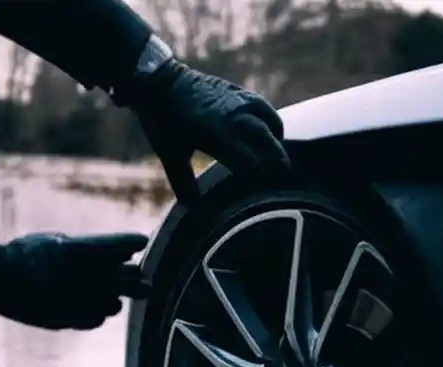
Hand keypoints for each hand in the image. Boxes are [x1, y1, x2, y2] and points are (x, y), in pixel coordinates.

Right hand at [0, 232, 149, 330]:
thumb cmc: (25, 253)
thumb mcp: (58, 241)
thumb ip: (89, 249)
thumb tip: (118, 257)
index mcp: (81, 251)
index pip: (123, 246)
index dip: (133, 243)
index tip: (140, 242)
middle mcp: (84, 277)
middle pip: (129, 281)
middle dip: (137, 280)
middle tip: (144, 281)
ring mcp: (77, 301)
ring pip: (114, 304)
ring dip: (114, 298)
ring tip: (108, 294)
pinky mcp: (67, 320)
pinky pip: (96, 319)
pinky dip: (96, 313)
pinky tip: (89, 306)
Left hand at [122, 59, 290, 203]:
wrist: (159, 82)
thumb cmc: (163, 122)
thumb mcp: (170, 154)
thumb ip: (183, 182)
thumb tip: (193, 208)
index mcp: (213, 134)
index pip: (245, 157)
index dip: (255, 172)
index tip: (260, 183)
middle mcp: (229, 116)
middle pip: (263, 136)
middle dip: (276, 155)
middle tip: (283, 170)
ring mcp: (235, 100)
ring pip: (267, 117)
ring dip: (276, 134)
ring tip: (279, 148)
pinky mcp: (235, 91)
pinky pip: (261, 104)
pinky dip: (269, 117)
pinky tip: (269, 128)